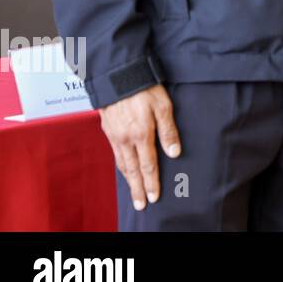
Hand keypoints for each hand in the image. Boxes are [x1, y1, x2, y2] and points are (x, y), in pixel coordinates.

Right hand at [99, 84, 180, 211]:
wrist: (116, 76)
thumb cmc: (143, 88)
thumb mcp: (163, 106)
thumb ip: (168, 130)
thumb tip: (174, 153)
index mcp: (141, 134)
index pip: (148, 165)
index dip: (152, 182)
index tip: (154, 197)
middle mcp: (125, 139)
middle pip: (133, 170)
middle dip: (137, 189)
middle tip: (140, 205)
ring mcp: (115, 136)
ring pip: (122, 164)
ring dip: (128, 180)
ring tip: (133, 193)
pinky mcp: (108, 130)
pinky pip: (115, 154)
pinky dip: (120, 166)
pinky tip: (124, 170)